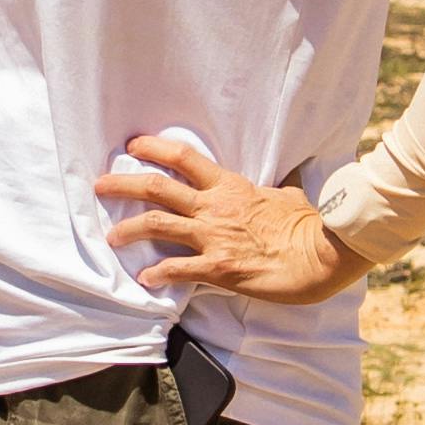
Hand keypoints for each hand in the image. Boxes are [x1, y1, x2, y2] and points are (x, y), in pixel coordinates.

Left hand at [98, 124, 355, 306]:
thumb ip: (276, 193)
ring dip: (129, 230)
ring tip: (111, 237)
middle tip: (100, 185)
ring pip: (158, 225)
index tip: (132, 145)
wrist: (324, 251)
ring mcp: (214, 237)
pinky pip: (179, 269)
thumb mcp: (289, 198)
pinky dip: (159, 273)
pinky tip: (146, 279)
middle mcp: (214, 208)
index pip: (184, 158)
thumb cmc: (309, 225)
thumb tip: (284, 191)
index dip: (154, 148)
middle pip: (157, 187)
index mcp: (230, 186)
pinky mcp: (219, 268)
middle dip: (122, 184)